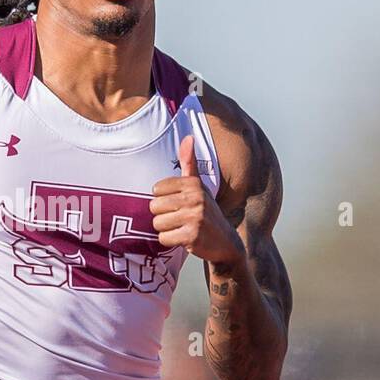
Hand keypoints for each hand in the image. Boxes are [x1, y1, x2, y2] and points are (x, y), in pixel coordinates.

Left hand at [150, 135, 245, 268]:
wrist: (226, 243)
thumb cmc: (206, 212)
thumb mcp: (199, 186)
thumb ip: (189, 163)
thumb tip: (188, 136)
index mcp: (193, 183)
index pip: (156, 189)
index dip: (163, 200)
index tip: (178, 204)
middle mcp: (195, 198)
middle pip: (154, 207)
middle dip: (163, 216)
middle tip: (180, 219)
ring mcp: (195, 217)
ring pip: (157, 223)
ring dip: (166, 230)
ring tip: (182, 228)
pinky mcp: (192, 236)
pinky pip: (164, 238)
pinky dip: (170, 242)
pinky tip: (184, 239)